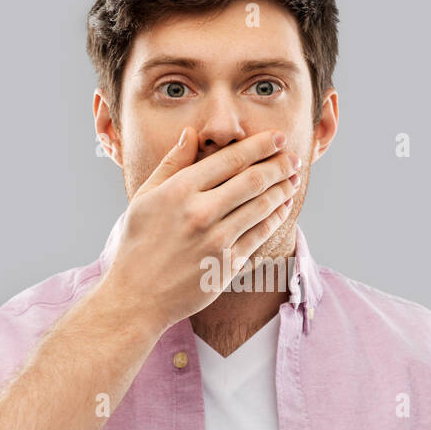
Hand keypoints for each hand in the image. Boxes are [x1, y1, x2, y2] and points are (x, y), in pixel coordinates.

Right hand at [98, 127, 301, 333]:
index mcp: (179, 191)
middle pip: (253, 181)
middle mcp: (200, 213)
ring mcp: (216, 241)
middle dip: (279, 165)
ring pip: (262, 207)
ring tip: (293, 179)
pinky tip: (283, 207)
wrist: (137, 297)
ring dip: (282, 190)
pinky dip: (276, 218)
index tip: (278, 137)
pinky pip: (260, 235)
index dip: (261, 145)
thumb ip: (171, 164)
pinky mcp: (227, 265)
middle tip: (293, 158)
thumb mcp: (145, 198)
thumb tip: (191, 133)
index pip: (230, 159)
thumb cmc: (137, 244)